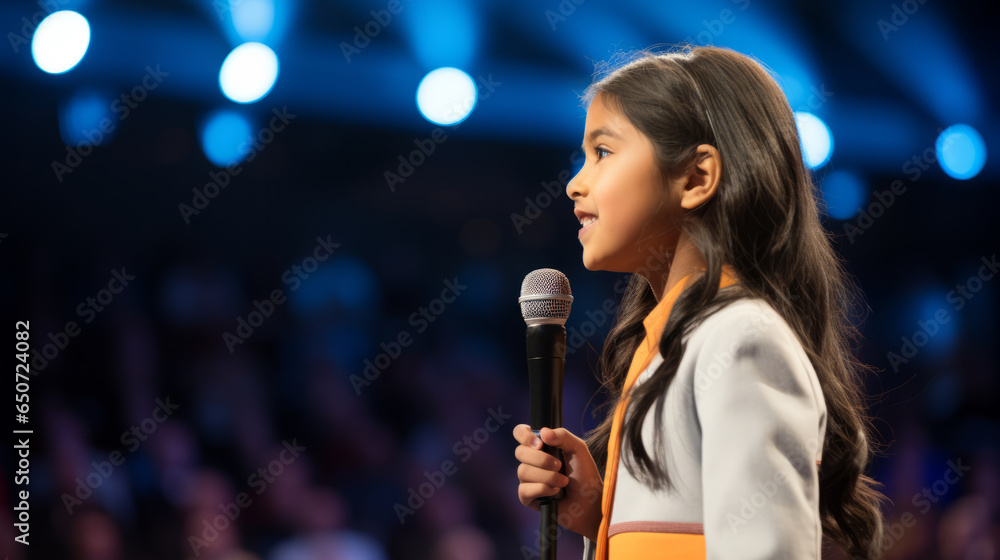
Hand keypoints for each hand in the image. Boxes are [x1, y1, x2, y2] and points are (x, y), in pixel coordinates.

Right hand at [513, 424, 603, 540]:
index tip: (540, 444)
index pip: (520, 433)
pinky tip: (555, 492)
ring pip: (523, 471)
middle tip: (559, 465)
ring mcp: (528, 479)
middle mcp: (531, 461)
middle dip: (542, 460)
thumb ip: (562, 436)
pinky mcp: (527, 497)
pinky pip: (524, 490)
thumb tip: (542, 432)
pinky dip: (543, 489)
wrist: (590, 501)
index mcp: (541, 446)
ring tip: (563, 482)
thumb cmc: (584, 474)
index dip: (524, 435)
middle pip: (520, 452)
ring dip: (548, 477)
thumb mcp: (578, 449)